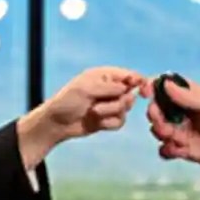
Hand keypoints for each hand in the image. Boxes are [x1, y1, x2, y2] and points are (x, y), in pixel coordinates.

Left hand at [17, 66, 143, 167]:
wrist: (57, 123)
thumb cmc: (67, 101)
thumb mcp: (87, 88)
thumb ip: (111, 86)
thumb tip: (130, 86)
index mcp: (106, 75)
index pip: (130, 76)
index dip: (140, 82)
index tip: (142, 91)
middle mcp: (110, 89)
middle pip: (131, 94)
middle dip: (119, 102)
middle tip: (101, 105)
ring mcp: (110, 104)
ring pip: (125, 110)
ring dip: (110, 113)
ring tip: (94, 112)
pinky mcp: (108, 119)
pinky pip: (120, 122)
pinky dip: (109, 123)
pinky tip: (97, 123)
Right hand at [141, 75, 199, 174]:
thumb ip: (189, 97)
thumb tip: (165, 84)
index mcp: (188, 94)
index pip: (164, 86)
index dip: (151, 87)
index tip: (146, 93)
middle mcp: (180, 111)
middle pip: (156, 108)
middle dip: (154, 114)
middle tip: (160, 121)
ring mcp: (180, 130)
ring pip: (157, 129)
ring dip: (160, 133)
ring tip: (175, 138)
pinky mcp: (182, 148)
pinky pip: (164, 149)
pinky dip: (166, 150)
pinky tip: (178, 151)